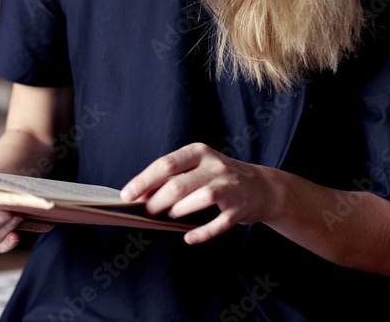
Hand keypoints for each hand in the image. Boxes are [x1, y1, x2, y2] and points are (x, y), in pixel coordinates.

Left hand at [120, 143, 280, 244]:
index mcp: (199, 152)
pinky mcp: (240, 208)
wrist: (262, 187)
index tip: (127, 195)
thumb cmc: (218, 177)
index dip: (144, 181)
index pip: (166, 164)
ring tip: (169, 216)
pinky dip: (202, 232)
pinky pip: (219, 223)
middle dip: (157, 201)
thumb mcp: (197, 167)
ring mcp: (230, 187)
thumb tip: (140, 194)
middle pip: (179, 184)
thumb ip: (172, 177)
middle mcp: (215, 166)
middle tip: (145, 212)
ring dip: (179, 210)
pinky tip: (189, 237)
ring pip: (200, 198)